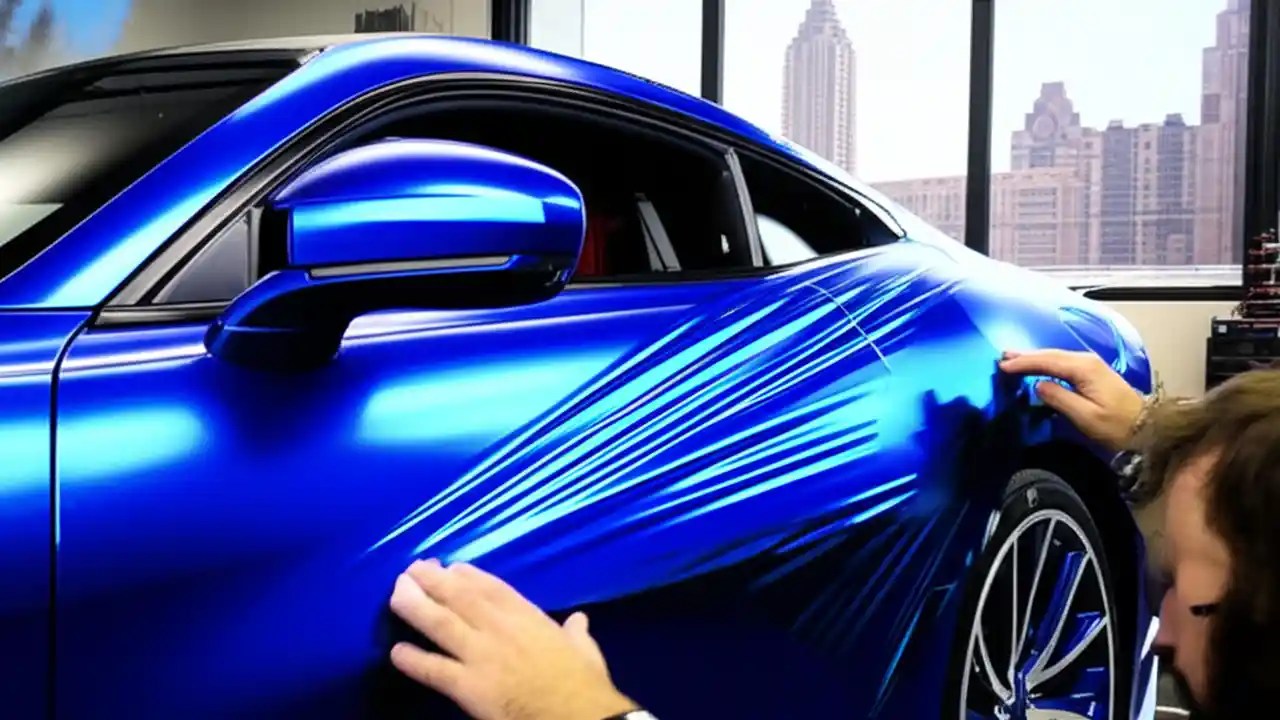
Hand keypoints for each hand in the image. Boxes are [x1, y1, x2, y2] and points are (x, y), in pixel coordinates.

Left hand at [388, 559, 637, 719]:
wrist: (578, 716)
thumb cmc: (583, 682)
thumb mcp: (584, 649)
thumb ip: (576, 632)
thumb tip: (579, 620)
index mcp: (526, 616)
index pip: (489, 586)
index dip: (463, 574)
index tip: (448, 567)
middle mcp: (498, 628)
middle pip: (457, 596)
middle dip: (430, 580)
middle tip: (409, 570)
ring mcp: (481, 656)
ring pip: (440, 624)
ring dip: (414, 606)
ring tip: (396, 594)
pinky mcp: (469, 687)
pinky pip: (434, 670)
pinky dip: (413, 660)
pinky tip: (396, 653)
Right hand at [999, 349, 1145, 451]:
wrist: (1147, 429)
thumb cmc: (1117, 426)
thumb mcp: (1086, 416)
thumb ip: (1059, 398)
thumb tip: (1038, 386)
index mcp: (1084, 369)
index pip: (1047, 361)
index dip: (1024, 363)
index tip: (1003, 365)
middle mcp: (1087, 361)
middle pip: (1051, 355)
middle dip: (1026, 356)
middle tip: (1002, 357)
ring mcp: (1091, 365)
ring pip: (1056, 357)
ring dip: (1034, 358)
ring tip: (1013, 359)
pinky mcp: (1093, 373)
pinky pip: (1063, 363)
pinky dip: (1046, 363)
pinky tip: (1037, 366)